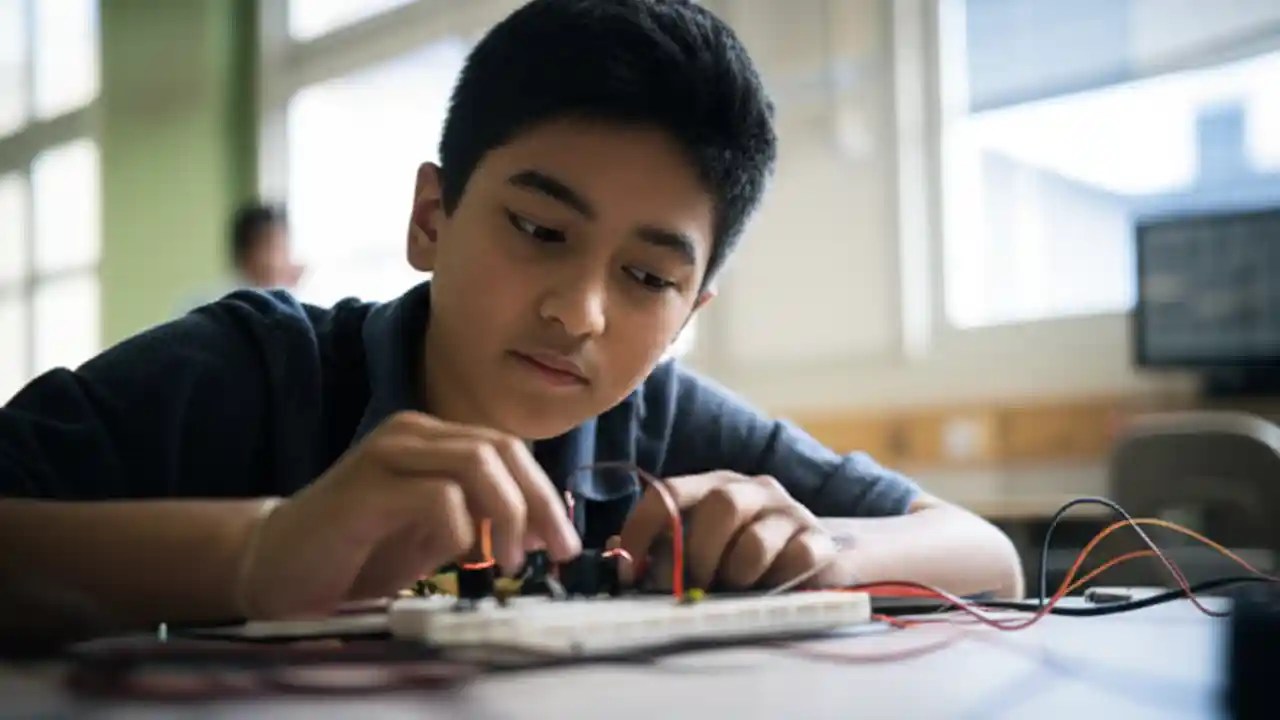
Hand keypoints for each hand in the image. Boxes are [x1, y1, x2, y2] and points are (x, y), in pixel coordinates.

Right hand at [237, 412, 580, 618]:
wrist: (273, 567)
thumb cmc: (357, 553)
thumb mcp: (434, 534)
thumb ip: (481, 518)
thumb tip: (541, 526)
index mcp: (433, 439)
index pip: (509, 450)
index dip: (545, 494)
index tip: (565, 542)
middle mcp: (412, 434)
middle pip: (502, 447)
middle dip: (540, 501)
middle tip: (558, 551)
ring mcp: (387, 454)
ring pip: (477, 460)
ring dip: (509, 512)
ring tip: (514, 559)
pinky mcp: (365, 488)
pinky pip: (437, 495)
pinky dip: (462, 527)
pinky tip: (459, 557)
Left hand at [616, 471, 841, 591]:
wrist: (817, 557)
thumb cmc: (744, 557)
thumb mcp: (699, 550)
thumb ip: (660, 550)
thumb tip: (617, 556)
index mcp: (712, 486)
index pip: (670, 491)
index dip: (642, 530)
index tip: (628, 572)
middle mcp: (751, 489)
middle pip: (720, 505)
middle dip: (697, 556)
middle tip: (690, 589)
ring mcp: (788, 511)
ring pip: (756, 541)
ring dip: (738, 576)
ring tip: (736, 590)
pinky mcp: (819, 540)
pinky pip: (797, 561)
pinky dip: (778, 582)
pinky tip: (773, 588)